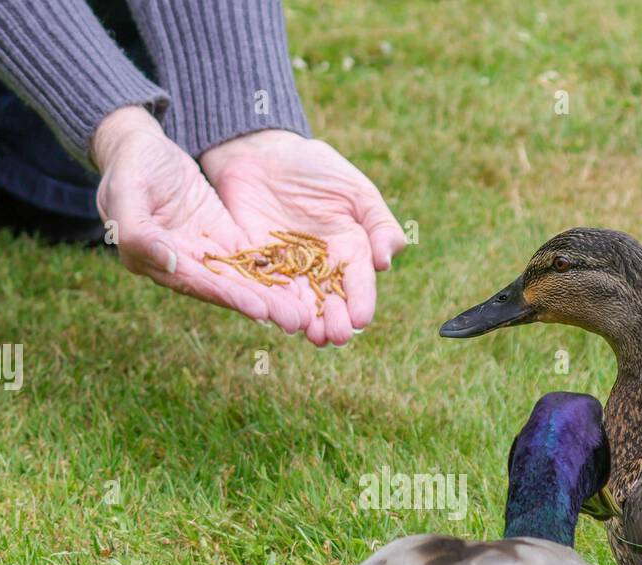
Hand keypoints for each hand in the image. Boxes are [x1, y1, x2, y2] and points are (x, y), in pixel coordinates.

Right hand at [91, 107, 310, 333]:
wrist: (140, 145)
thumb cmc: (129, 166)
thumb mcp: (126, 192)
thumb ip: (139, 231)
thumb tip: (169, 261)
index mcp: (152, 260)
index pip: (197, 284)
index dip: (229, 297)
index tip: (260, 310)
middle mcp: (181, 266)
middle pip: (225, 290)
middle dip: (261, 306)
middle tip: (295, 323)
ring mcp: (203, 254)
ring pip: (241, 280)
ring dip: (271, 297)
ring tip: (302, 315)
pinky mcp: (221, 239)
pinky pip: (249, 259)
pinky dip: (272, 273)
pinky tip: (299, 286)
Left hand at [200, 130, 406, 345]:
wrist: (262, 152)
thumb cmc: (315, 168)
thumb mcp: (355, 191)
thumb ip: (378, 224)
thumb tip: (386, 261)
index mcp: (349, 252)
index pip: (358, 282)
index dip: (361, 301)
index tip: (361, 319)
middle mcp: (319, 269)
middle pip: (329, 301)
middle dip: (335, 320)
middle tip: (338, 336)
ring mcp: (287, 270)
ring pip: (298, 303)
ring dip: (306, 322)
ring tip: (312, 336)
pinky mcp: (255, 266)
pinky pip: (262, 288)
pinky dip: (268, 304)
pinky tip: (274, 317)